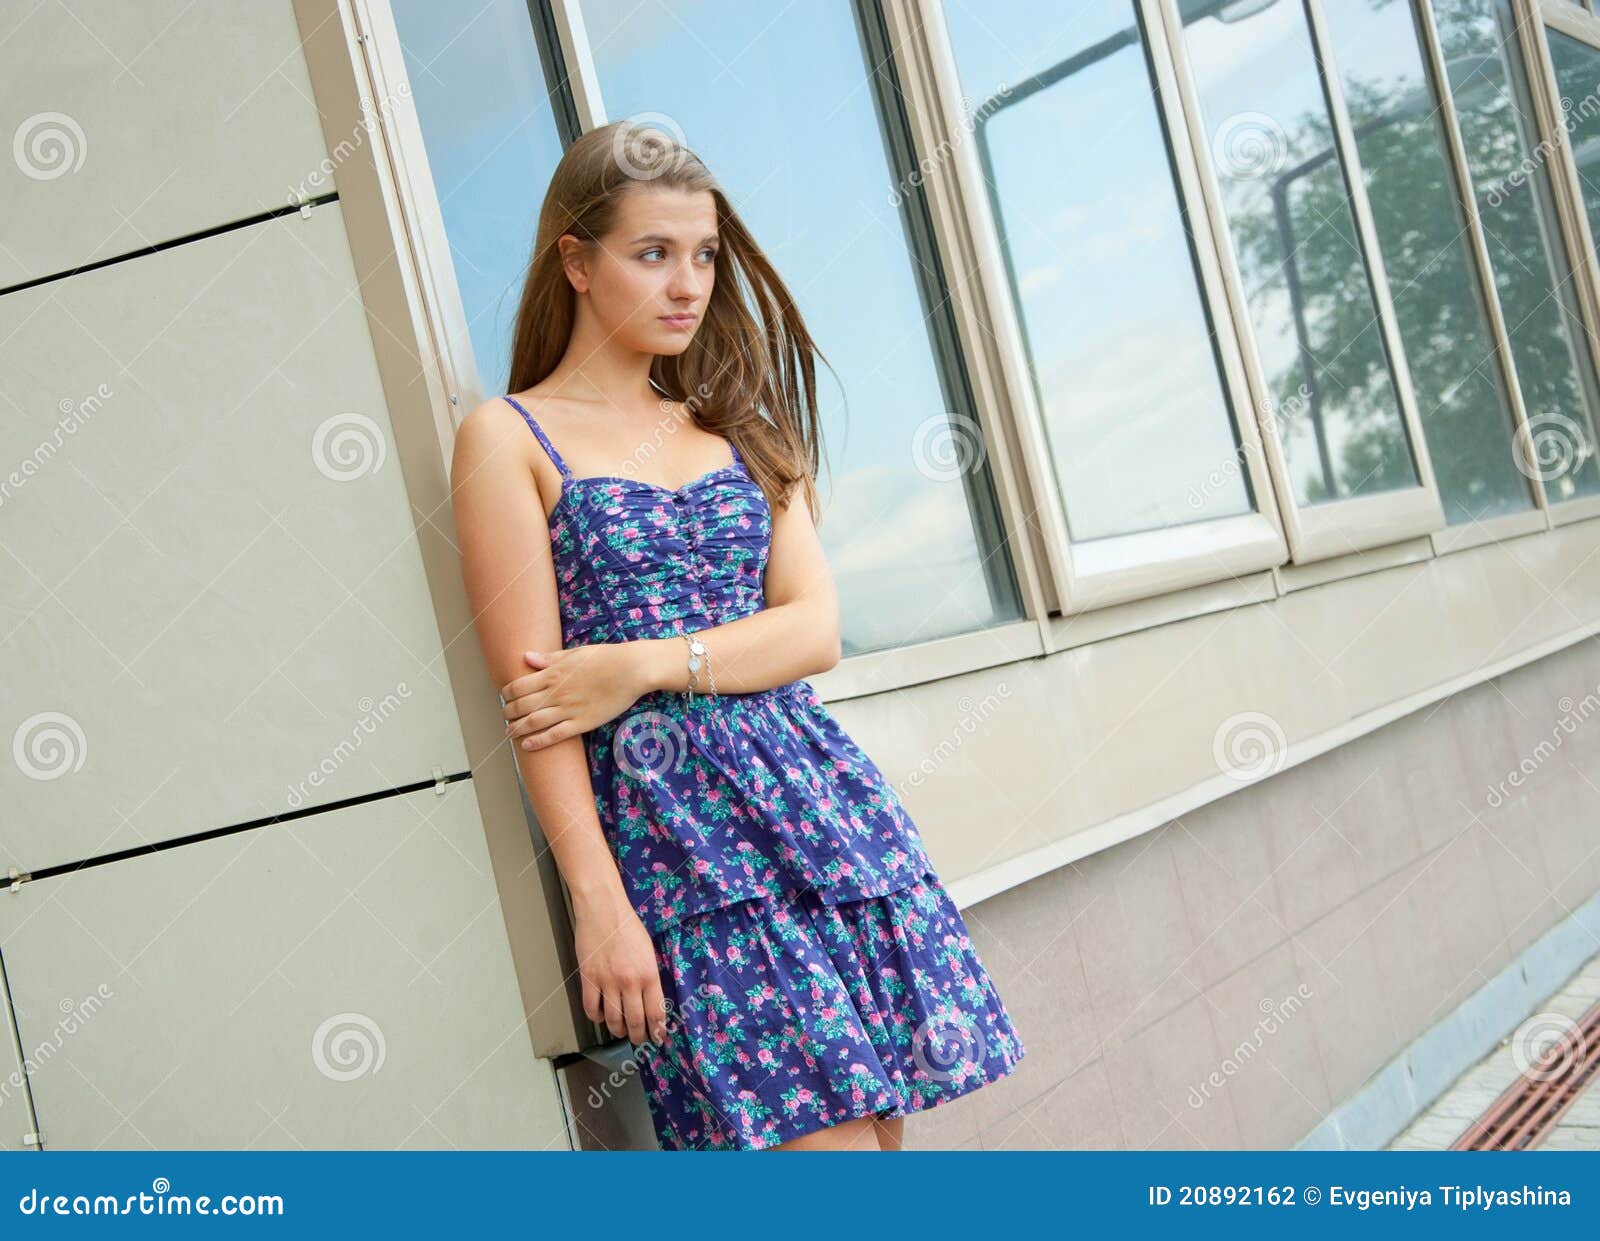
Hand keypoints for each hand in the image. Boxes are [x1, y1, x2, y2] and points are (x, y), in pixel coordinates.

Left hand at [501, 644, 648, 749]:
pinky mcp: (582, 723)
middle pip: (523, 705)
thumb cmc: (605, 658)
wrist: (631, 670)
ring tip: (509, 732)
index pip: (519, 686)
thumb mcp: (575, 653)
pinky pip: (555, 735)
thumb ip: (550, 658)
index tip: (505, 696)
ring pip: (534, 722)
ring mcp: (568, 709)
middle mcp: (556, 692)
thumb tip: (527, 657)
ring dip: (517, 728)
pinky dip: (538, 741)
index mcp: (553, 673)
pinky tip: (527, 745)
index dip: (507, 693)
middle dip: (509, 712)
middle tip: (505, 715)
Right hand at [573, 890, 668, 1044]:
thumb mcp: (649, 950)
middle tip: (640, 1040)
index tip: (658, 1037)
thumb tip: (651, 999)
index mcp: (649, 974)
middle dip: (639, 1036)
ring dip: (617, 1031)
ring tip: (620, 1032)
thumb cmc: (627, 925)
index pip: (655, 1012)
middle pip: (634, 1021)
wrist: (603, 909)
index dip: (657, 1029)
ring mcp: (607, 981)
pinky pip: (591, 1008)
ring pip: (612, 1020)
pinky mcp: (589, 978)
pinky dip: (596, 1018)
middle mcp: (629, 981)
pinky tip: (601, 1017)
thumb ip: (650, 976)